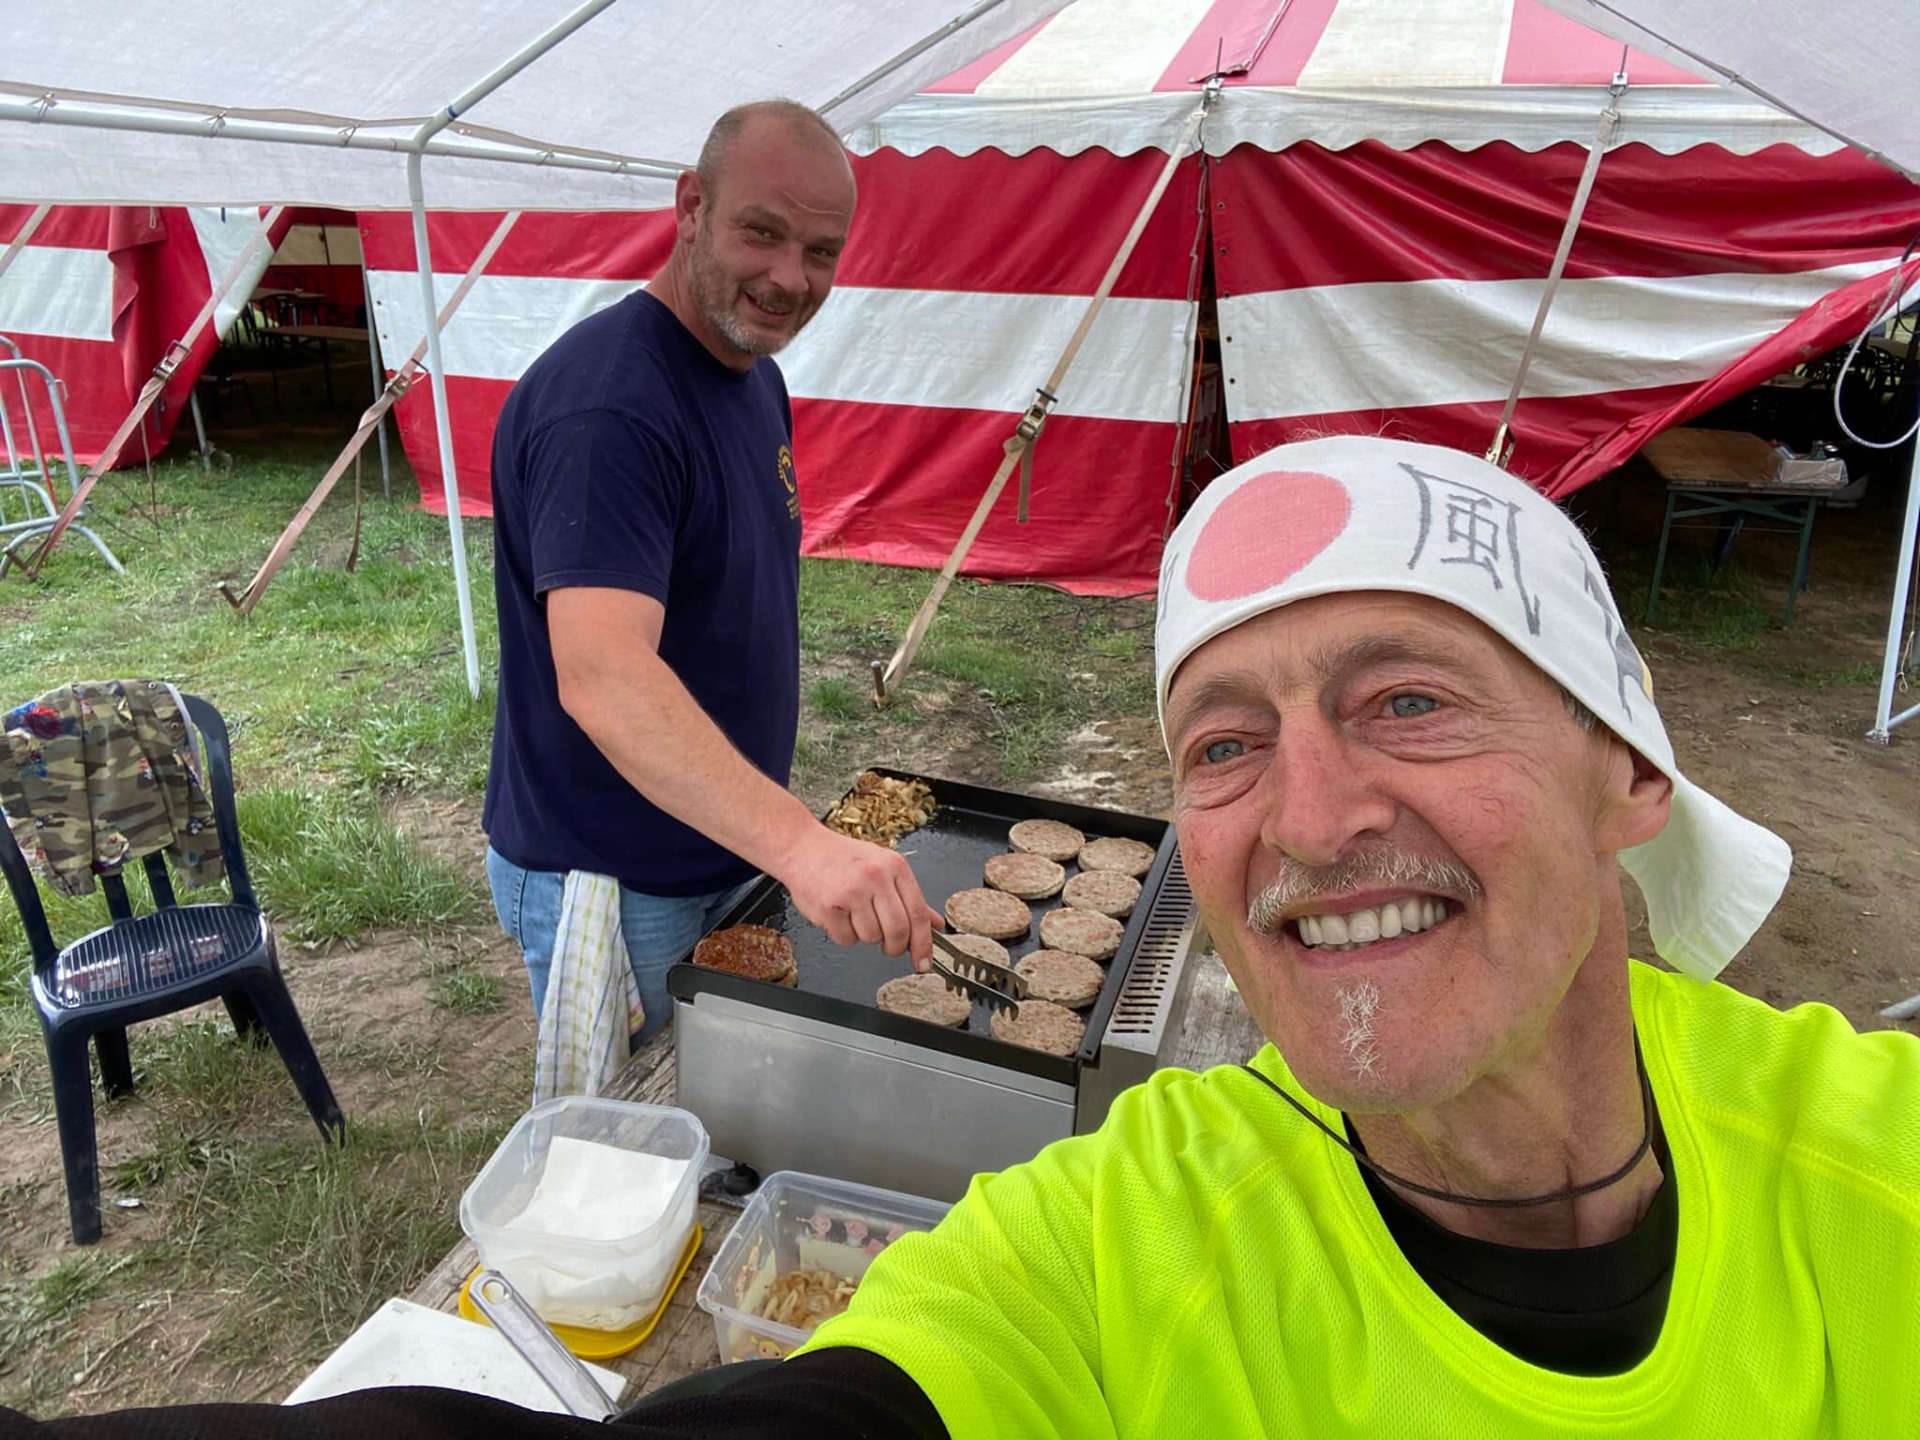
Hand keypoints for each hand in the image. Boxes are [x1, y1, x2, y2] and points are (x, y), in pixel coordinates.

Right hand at [775, 825, 941, 968]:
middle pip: (898, 931)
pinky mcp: (830, 907)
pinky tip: (839, 916)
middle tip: (888, 946)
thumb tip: (936, 924)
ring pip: (871, 937)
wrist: (803, 848)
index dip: (924, 943)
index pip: (917, 913)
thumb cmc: (844, 858)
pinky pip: (846, 939)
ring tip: (855, 915)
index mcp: (895, 867)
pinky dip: (844, 935)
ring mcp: (852, 892)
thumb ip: (911, 898)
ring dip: (865, 935)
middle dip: (894, 947)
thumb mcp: (884, 868)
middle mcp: (875, 877)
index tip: (924, 962)